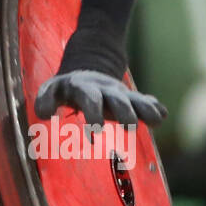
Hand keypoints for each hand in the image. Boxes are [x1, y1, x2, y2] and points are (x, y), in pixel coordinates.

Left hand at [35, 69, 166, 128]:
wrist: (85, 72)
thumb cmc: (64, 90)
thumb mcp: (51, 90)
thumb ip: (45, 101)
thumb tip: (44, 115)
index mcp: (84, 88)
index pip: (90, 98)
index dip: (93, 114)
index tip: (95, 133)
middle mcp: (104, 90)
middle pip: (118, 98)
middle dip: (125, 112)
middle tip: (129, 128)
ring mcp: (119, 94)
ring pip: (136, 99)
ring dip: (145, 109)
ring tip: (154, 121)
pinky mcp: (130, 100)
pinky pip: (146, 102)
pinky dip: (154, 108)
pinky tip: (162, 115)